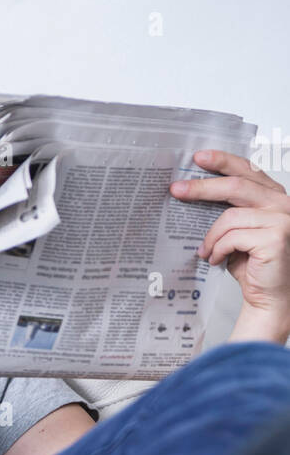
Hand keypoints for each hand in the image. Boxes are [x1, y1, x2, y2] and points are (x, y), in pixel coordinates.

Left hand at [169, 149, 289, 343]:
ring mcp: (282, 219)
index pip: (247, 171)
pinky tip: (217, 260)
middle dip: (202, 187)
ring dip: (211, 236)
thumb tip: (193, 191)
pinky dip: (218, 249)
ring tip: (206, 251)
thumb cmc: (254, 265)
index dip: (222, 161)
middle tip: (177, 189)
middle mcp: (282, 204)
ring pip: (229, 217)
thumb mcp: (239, 231)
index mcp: (274, 197)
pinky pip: (232, 237)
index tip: (198, 158)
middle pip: (236, 185)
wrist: (270, 296)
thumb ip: (229, 211)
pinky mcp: (275, 237)